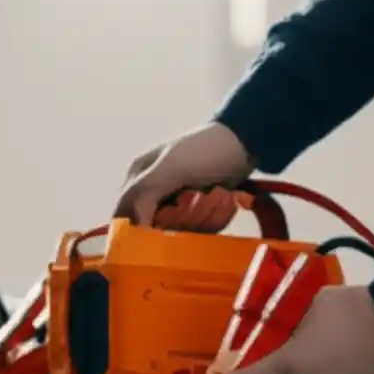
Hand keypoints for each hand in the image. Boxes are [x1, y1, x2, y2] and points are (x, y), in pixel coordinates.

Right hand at [115, 122, 255, 231]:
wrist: (248, 143)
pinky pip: (200, 227)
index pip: (125, 213)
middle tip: (198, 198)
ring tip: (217, 193)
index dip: (138, 227)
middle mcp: (156, 190)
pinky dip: (214, 217)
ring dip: (203, 216)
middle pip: (157, 226)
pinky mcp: (200, 210)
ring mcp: (179, 201)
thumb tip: (133, 226)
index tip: (159, 230)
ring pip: (181, 229)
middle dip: (181, 219)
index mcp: (140, 176)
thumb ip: (144, 194)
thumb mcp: (170, 168)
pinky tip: (224, 199)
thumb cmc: (206, 150)